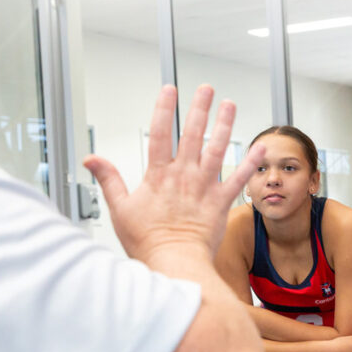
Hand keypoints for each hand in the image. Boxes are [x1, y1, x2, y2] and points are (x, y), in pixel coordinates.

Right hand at [84, 85, 263, 263]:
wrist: (174, 262)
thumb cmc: (147, 241)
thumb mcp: (120, 208)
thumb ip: (108, 179)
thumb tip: (91, 159)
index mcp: (158, 175)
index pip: (159, 133)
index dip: (163, 109)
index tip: (169, 90)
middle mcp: (183, 176)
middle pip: (192, 134)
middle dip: (199, 108)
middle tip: (206, 88)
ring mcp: (204, 187)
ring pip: (217, 149)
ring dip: (224, 125)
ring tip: (230, 105)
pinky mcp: (221, 201)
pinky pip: (239, 178)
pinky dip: (250, 163)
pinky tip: (260, 147)